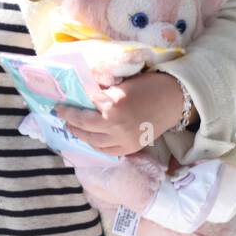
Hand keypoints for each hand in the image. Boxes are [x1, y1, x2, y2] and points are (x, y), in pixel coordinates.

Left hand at [59, 70, 187, 156]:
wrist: (176, 100)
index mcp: (112, 105)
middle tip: (63, 116)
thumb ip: (102, 93)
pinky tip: (92, 138)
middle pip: (84, 126)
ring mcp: (123, 140)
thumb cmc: (150, 86)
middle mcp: (115, 126)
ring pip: (93, 141)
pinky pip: (107, 150)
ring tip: (74, 127)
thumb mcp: (122, 85)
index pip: (83, 109)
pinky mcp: (130, 148)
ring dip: (80, 134)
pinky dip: (96, 144)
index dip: (69, 108)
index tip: (59, 105)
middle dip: (71, 121)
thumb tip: (82, 97)